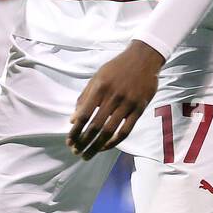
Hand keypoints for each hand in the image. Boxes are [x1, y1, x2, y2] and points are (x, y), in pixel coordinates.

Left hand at [67, 41, 163, 159]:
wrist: (143, 58)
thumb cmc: (116, 68)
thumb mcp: (97, 77)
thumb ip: (84, 97)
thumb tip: (73, 120)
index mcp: (100, 88)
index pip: (84, 115)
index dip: (75, 131)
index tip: (69, 142)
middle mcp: (113, 97)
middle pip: (96, 126)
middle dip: (84, 142)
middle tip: (76, 152)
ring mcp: (128, 103)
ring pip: (110, 131)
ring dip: (97, 146)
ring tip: (88, 154)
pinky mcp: (139, 108)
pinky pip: (126, 130)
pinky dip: (114, 141)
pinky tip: (105, 147)